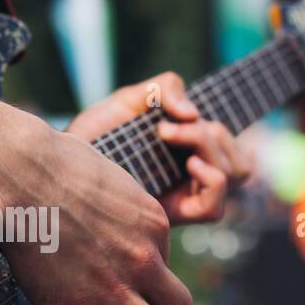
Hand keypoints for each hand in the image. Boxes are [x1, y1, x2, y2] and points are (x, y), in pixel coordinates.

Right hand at [0, 124, 191, 304]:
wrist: (18, 176)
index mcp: (154, 226)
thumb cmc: (52, 167)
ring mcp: (113, 289)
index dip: (144, 274)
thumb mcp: (111, 181)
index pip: (165, 267)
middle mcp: (143, 261)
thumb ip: (124, 212)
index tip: (118, 270)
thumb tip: (116, 224)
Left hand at [66, 72, 250, 224]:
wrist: (66, 158)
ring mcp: (186, 197)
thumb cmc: (97, 132)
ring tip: (168, 136)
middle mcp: (193, 180)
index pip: (236, 153)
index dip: (229, 134)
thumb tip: (192, 112)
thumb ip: (164, 89)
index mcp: (190, 154)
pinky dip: (212, 178)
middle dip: (212, 134)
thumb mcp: (131, 99)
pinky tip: (187, 162)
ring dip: (209, 146)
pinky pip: (214, 207)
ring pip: (233, 175)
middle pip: (239, 162)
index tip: (187, 114)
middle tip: (168, 127)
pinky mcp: (173, 216)